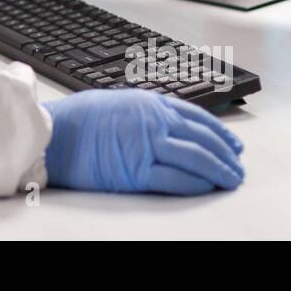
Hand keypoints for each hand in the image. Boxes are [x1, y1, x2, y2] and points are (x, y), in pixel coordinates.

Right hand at [42, 90, 243, 194]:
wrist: (52, 133)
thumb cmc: (77, 120)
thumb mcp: (117, 103)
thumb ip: (145, 114)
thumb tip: (166, 127)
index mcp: (149, 104)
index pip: (196, 117)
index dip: (220, 133)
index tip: (233, 145)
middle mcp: (153, 121)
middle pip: (202, 138)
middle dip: (226, 154)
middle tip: (238, 167)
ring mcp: (146, 145)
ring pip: (196, 158)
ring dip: (219, 171)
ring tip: (231, 180)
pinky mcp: (136, 171)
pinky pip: (175, 179)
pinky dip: (196, 184)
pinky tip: (208, 187)